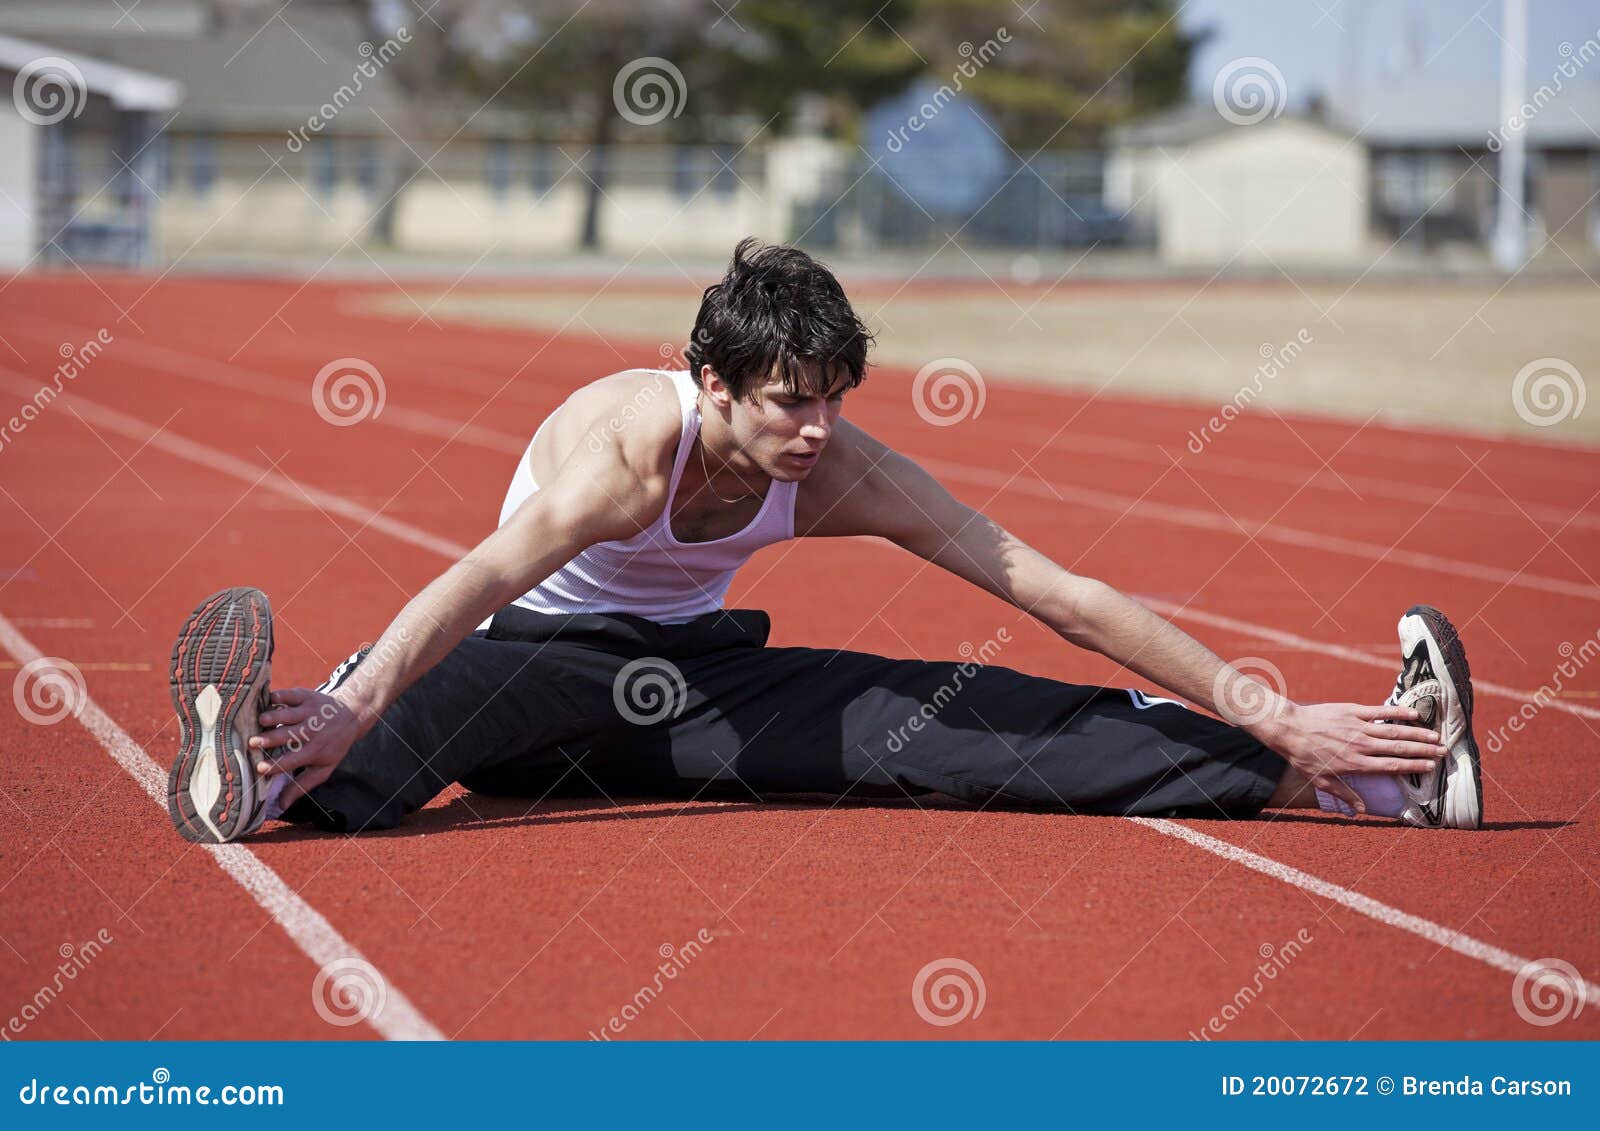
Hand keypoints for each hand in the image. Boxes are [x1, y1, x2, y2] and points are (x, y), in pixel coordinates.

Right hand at [250, 687, 366, 808]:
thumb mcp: (323, 768)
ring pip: (289, 714)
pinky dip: (280, 696)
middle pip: (289, 736)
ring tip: (260, 721)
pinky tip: (268, 699)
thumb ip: (301, 786)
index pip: (293, 760)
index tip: (260, 769)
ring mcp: (309, 712)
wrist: (351, 715)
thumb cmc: (333, 746)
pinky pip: (292, 695)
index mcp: (315, 751)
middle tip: (252, 742)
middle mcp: (312, 731)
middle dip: (270, 739)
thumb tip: (281, 806)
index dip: (277, 765)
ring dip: (274, 717)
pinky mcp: (307, 696)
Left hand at [1255, 701, 1445, 814]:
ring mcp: (1358, 727)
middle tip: (1443, 751)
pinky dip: (1397, 712)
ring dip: (1416, 733)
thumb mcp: (1322, 780)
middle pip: (1399, 749)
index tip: (1431, 767)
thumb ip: (1344, 794)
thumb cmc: (1304, 757)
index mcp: (1357, 764)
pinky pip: (1379, 711)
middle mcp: (1362, 746)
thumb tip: (1359, 811)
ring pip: (1393, 730)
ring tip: (1435, 736)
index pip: (1392, 766)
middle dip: (1423, 751)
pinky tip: (1414, 713)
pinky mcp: (1352, 711)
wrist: (1289, 729)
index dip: (1414, 767)